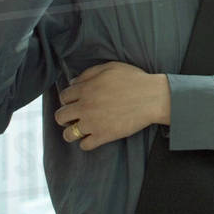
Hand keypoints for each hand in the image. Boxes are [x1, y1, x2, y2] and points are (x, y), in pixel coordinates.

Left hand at [54, 62, 170, 150]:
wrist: (152, 97)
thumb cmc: (134, 80)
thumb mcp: (111, 67)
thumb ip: (89, 73)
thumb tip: (73, 82)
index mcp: (85, 89)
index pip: (63, 97)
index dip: (68, 99)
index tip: (75, 102)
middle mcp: (85, 107)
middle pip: (60, 117)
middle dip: (65, 117)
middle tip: (75, 116)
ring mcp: (93, 123)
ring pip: (68, 134)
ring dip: (72, 132)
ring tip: (80, 129)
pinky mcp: (103, 136)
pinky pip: (85, 145)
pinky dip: (87, 142)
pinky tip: (93, 136)